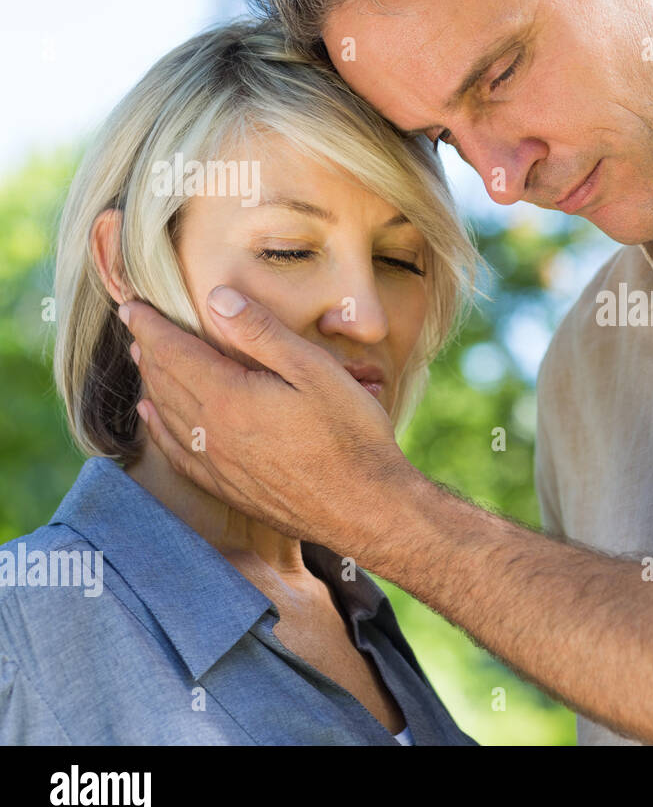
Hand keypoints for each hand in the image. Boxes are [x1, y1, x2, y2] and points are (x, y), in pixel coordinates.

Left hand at [120, 286, 416, 550]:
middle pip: (165, 382)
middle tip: (137, 326)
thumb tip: (217, 299)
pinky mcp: (228, 488)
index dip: (150, 327)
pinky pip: (178, 453)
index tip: (133, 306)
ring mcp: (217, 465)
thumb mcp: (315, 370)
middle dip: (148, 350)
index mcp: (228, 398)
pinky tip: (153, 420)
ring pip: (167, 416)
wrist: (365, 506)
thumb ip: (263, 333)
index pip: (173, 353)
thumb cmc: (350, 434)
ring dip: (152, 384)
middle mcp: (211, 433)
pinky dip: (159, 430)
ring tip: (144, 361)